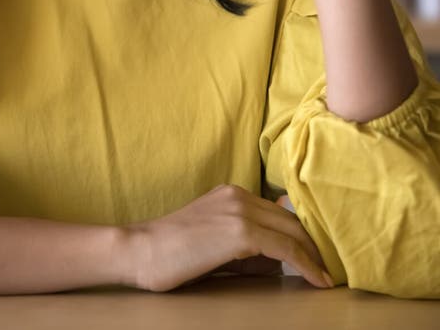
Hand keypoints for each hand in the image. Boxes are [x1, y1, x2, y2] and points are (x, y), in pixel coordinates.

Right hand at [122, 184, 331, 291]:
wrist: (141, 251)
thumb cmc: (172, 253)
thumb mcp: (214, 242)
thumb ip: (245, 245)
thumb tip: (280, 260)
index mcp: (232, 194)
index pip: (280, 213)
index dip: (304, 234)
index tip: (320, 255)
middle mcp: (239, 195)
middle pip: (292, 220)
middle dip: (316, 245)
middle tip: (332, 267)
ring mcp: (240, 211)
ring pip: (294, 232)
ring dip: (315, 256)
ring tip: (329, 276)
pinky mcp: (240, 232)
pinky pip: (285, 248)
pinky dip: (306, 264)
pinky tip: (317, 279)